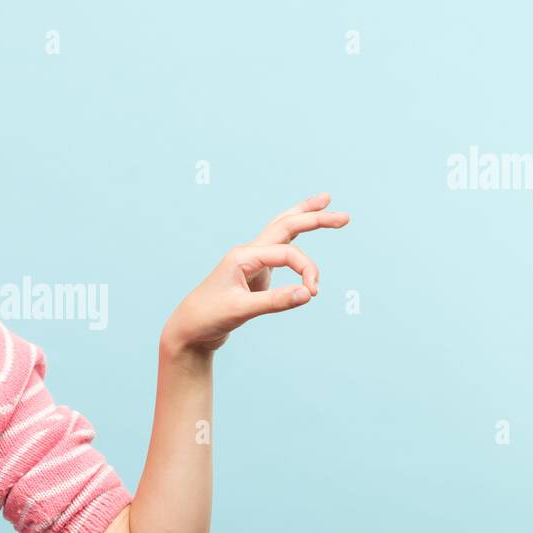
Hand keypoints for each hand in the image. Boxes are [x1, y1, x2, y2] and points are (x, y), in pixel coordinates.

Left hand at [162, 192, 349, 354]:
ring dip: (303, 218)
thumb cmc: (208, 318)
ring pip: (281, 232)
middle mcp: (247, 253)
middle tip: (344, 217)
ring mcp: (251, 262)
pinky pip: (279, 250)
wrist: (188, 330)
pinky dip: (295, 239)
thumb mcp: (241, 310)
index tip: (313, 293)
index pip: (287, 253)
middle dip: (314, 218)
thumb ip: (275, 301)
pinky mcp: (254, 274)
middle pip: (286, 226)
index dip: (307, 270)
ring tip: (324, 202)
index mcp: (243, 256)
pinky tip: (302, 232)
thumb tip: (308, 293)